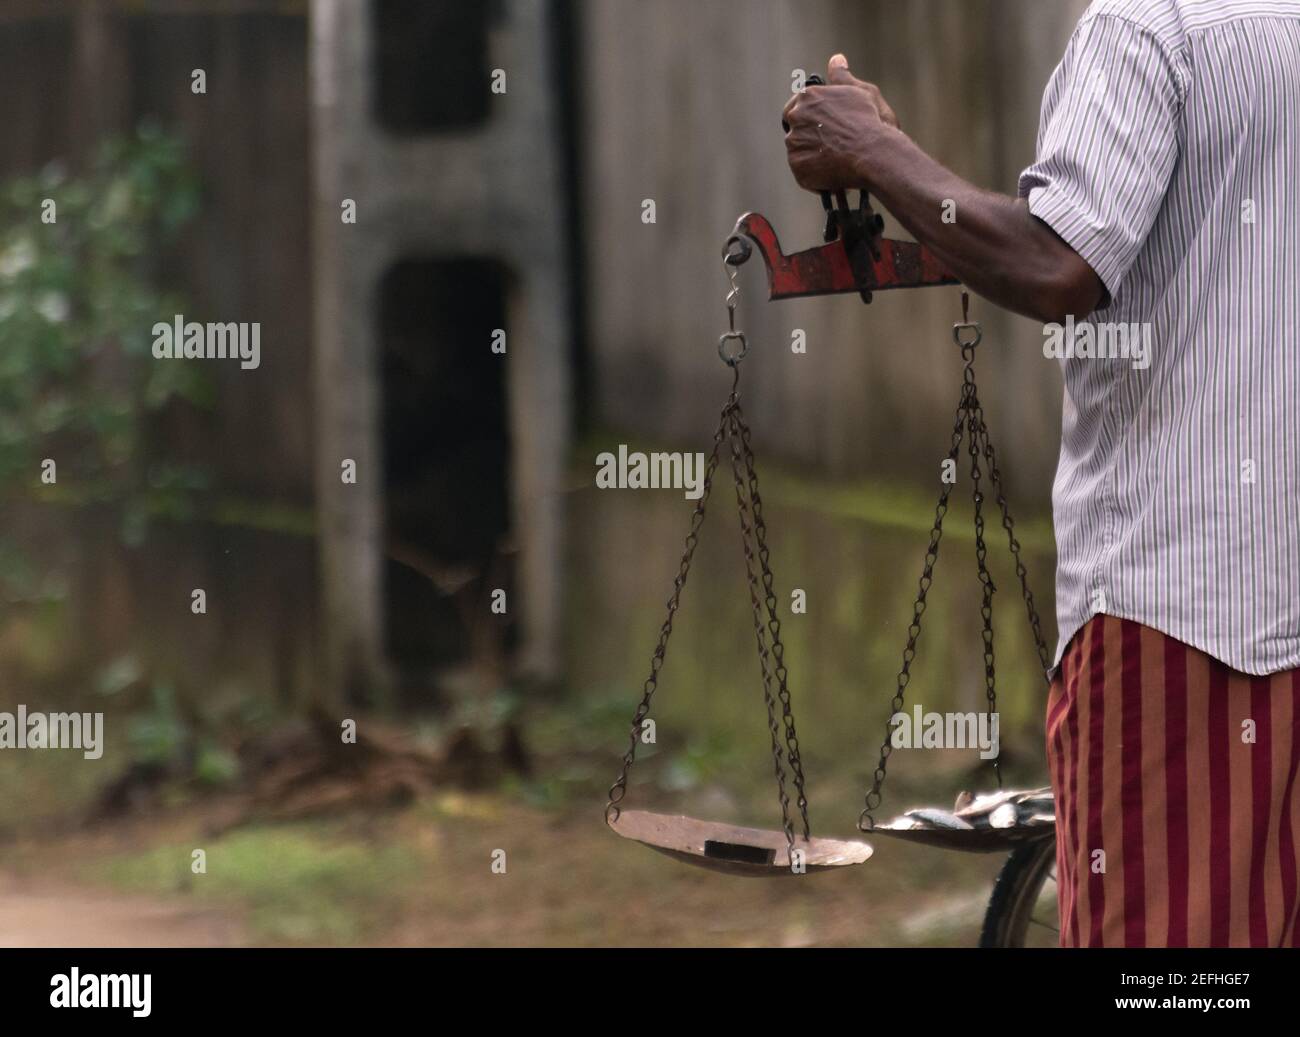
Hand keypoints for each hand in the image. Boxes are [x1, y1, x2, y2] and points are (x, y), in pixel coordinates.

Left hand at [783, 55, 900, 192]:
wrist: (874, 154)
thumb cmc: (871, 121)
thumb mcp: (861, 92)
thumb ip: (842, 77)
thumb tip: (836, 59)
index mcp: (807, 96)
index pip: (797, 106)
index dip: (811, 118)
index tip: (824, 126)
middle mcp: (796, 117)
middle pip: (796, 129)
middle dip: (810, 136)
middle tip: (832, 145)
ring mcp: (794, 143)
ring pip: (799, 151)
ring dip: (813, 155)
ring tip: (837, 160)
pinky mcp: (797, 167)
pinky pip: (803, 172)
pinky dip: (816, 174)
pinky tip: (834, 173)